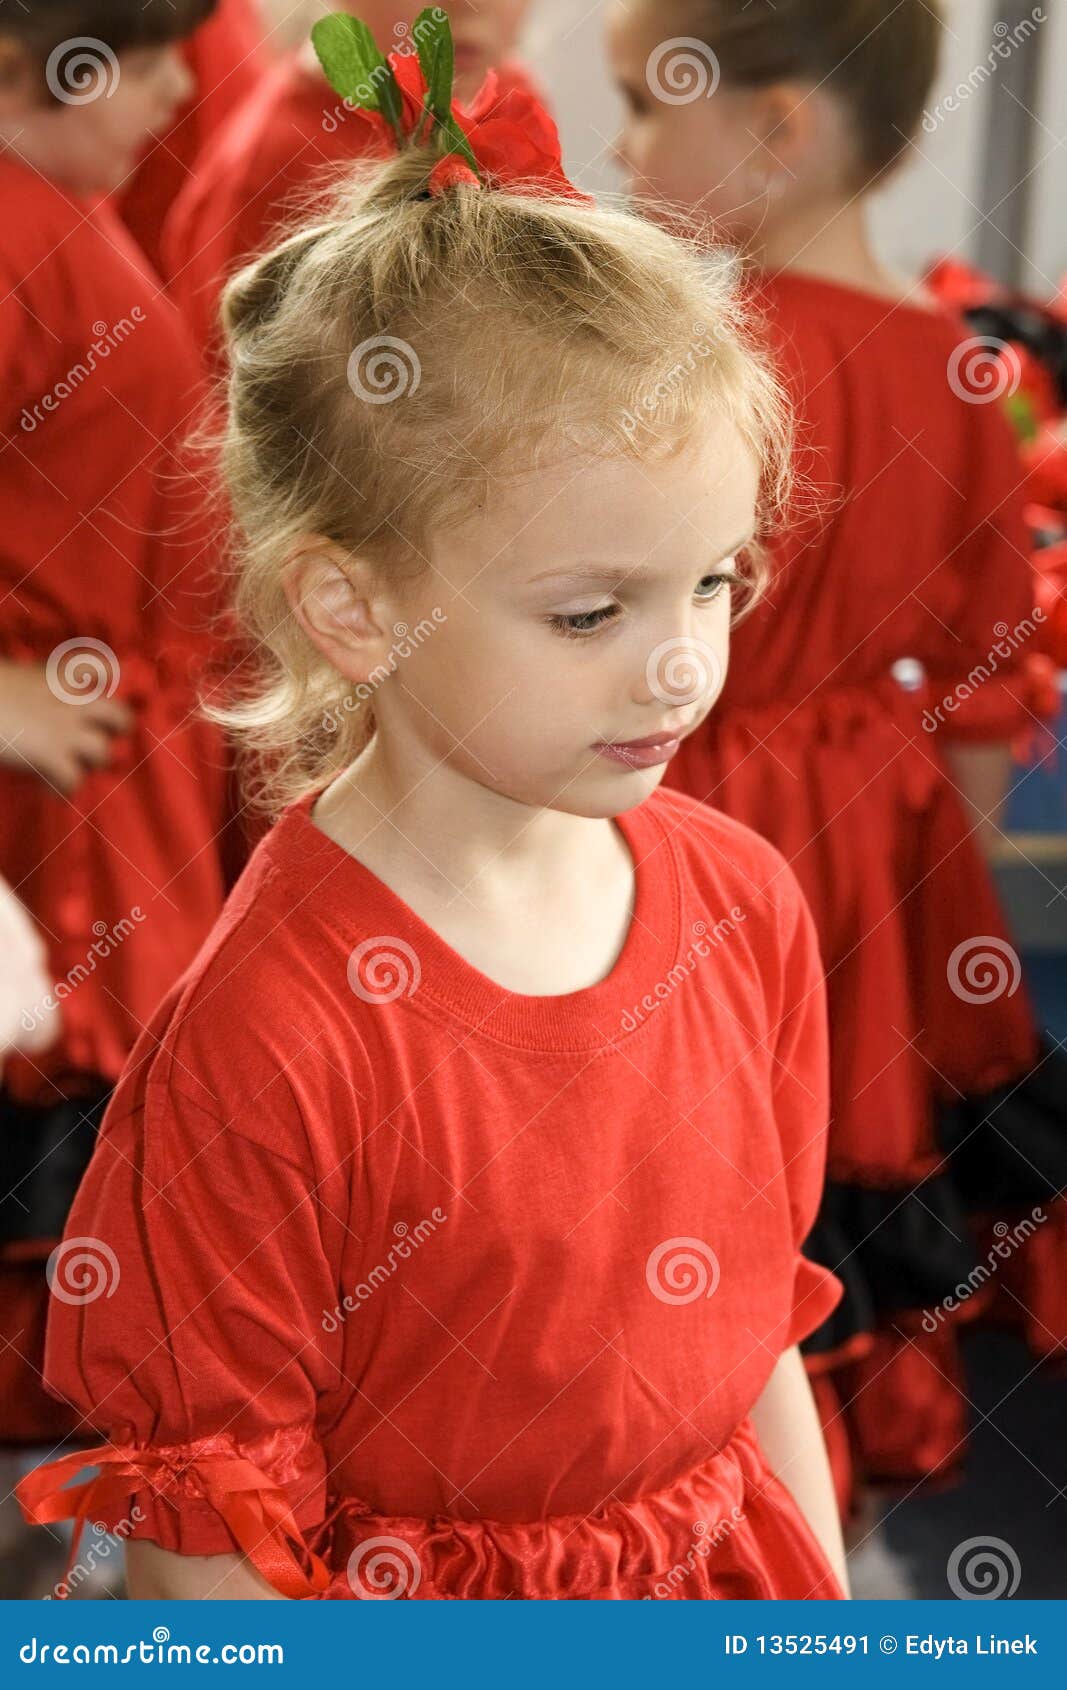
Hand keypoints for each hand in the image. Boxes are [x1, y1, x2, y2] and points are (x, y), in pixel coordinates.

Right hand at [0, 660, 133, 795]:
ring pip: (103, 753)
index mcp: (60, 676)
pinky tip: (49, 792)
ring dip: (88, 765)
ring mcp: (66, 729)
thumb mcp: (15, 677)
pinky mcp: (52, 755)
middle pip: (121, 717)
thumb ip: (35, 686)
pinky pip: (73, 780)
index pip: (103, 669)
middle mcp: (72, 701)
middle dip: (117, 732)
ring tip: (69, 770)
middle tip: (97, 740)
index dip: (108, 682)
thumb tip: (33, 698)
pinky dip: (62, 790)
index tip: (100, 691)